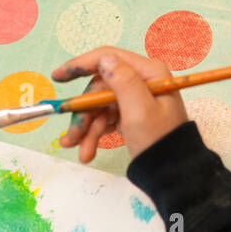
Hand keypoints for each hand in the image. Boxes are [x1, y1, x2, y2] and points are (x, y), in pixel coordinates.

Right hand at [52, 46, 186, 162]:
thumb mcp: (140, 110)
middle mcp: (141, 82)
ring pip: (98, 106)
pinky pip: (105, 119)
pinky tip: (88, 151)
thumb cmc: (160, 141)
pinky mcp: (130, 116)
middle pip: (99, 88)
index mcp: (148, 73)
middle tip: (72, 138)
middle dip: (83, 114)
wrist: (173, 173)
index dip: (79, 65)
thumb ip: (123, 81)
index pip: (108, 58)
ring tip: (82, 152)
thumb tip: (104, 58)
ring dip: (86, 129)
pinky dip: (94, 134)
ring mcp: (135, 99)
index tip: (57, 77)